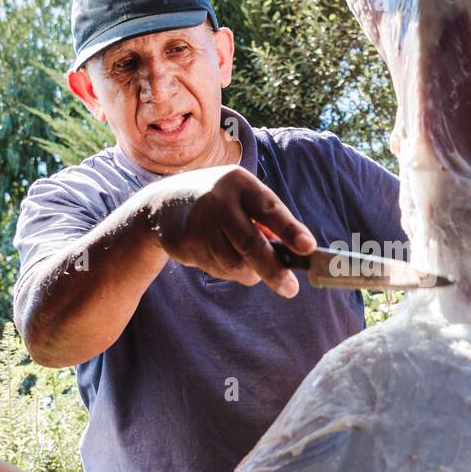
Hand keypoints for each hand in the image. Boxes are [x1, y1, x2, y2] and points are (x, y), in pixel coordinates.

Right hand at [144, 164, 316, 296]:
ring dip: (248, 273)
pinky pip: (217, 269)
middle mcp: (218, 200)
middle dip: (274, 270)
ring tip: (247, 264)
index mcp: (240, 183)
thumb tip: (293, 252)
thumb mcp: (241, 197)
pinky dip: (227, 271)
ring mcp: (199, 222)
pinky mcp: (185, 242)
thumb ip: (266, 220)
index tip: (308, 247)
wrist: (162, 204)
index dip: (290, 230)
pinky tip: (219, 256)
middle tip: (291, 288)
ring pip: (235, 264)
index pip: (270, 208)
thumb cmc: (218, 202)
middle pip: (250, 243)